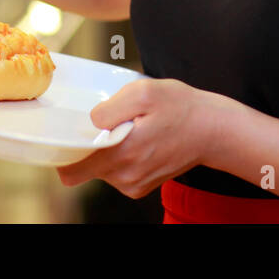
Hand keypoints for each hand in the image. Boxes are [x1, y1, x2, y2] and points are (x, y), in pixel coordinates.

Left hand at [56, 78, 230, 199]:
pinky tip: (140, 139)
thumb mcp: (144, 92)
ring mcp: (134, 184)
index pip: (71, 170)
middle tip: (112, 122)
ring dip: (109, 149)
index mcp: (121, 155)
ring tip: (133, 128)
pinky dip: (122, 156)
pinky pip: (118, 172)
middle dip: (91, 145)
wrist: (214, 130)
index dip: (64, 152)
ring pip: (102, 168)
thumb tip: (91, 121)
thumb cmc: (181, 107)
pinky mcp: (143, 185)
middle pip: (85, 167)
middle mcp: (125, 177)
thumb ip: (110, 108)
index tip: (71, 134)